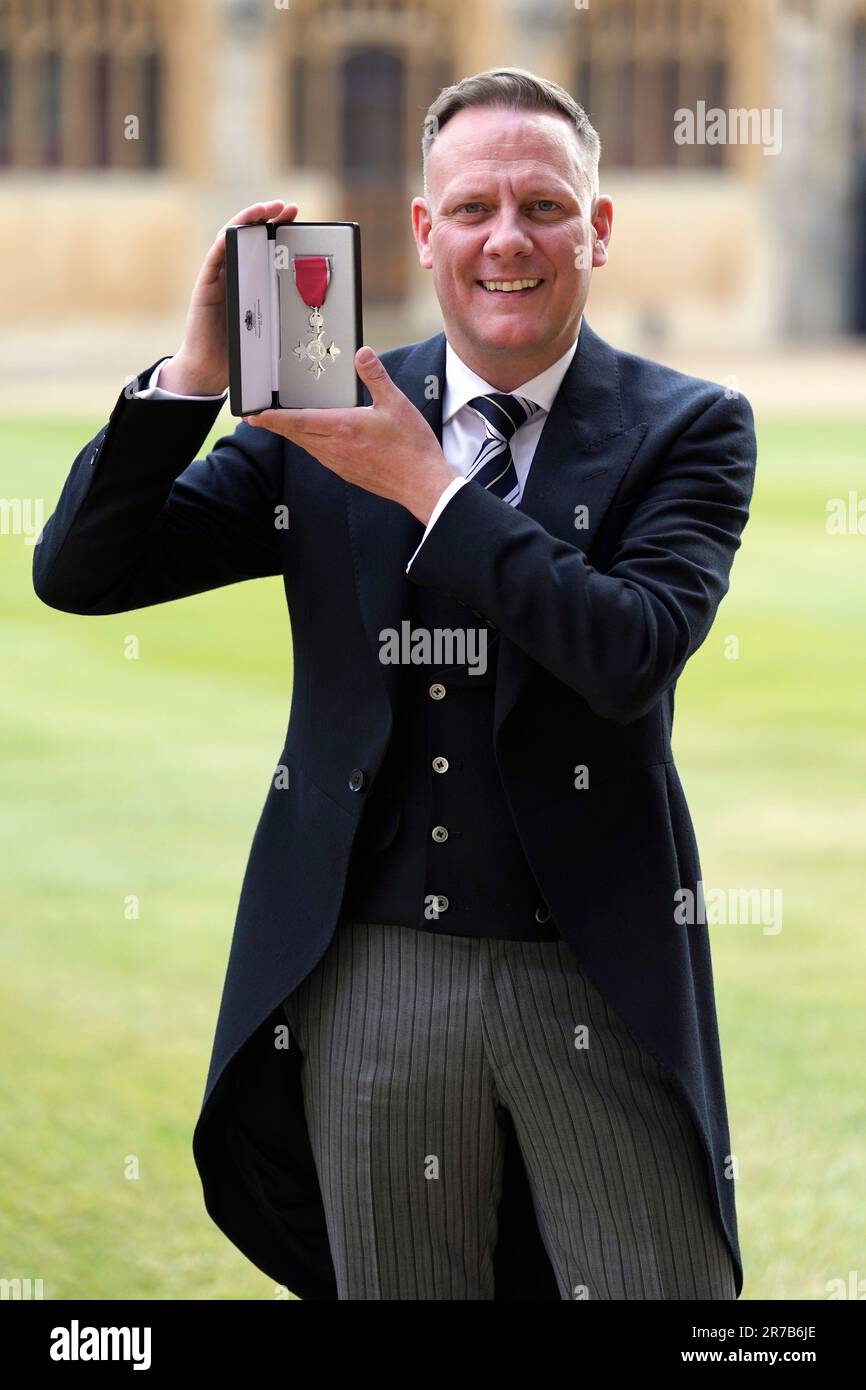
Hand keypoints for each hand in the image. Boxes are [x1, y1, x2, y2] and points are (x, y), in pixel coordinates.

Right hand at [160, 199, 298, 396]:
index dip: (279, 226)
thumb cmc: (241, 352)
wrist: (209, 370)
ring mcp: (219, 277)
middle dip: (268, 216)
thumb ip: (284, 312)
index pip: (266, 245)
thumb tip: (318, 307)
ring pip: (232, 239)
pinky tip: (236, 230)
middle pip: (250, 235)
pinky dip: (225, 241)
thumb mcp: (271, 328)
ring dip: (247, 220)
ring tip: (265, 208)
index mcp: (252, 280)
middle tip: (287, 206)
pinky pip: (215, 258)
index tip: (296, 214)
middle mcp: (234, 272)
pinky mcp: (205, 285)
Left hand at [243, 348, 454, 523]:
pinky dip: (311, 445)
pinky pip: (320, 456)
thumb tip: (361, 353)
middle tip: (257, 417)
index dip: (271, 418)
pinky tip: (316, 439)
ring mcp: (339, 463)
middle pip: (295, 434)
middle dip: (275, 424)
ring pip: (307, 446)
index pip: (296, 421)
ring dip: (293, 434)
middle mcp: (335, 448)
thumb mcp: (396, 403)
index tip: (252, 415)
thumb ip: (375, 376)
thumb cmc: (411, 447)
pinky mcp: (348, 473)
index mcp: (342, 427)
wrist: (422, 484)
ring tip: (283, 424)